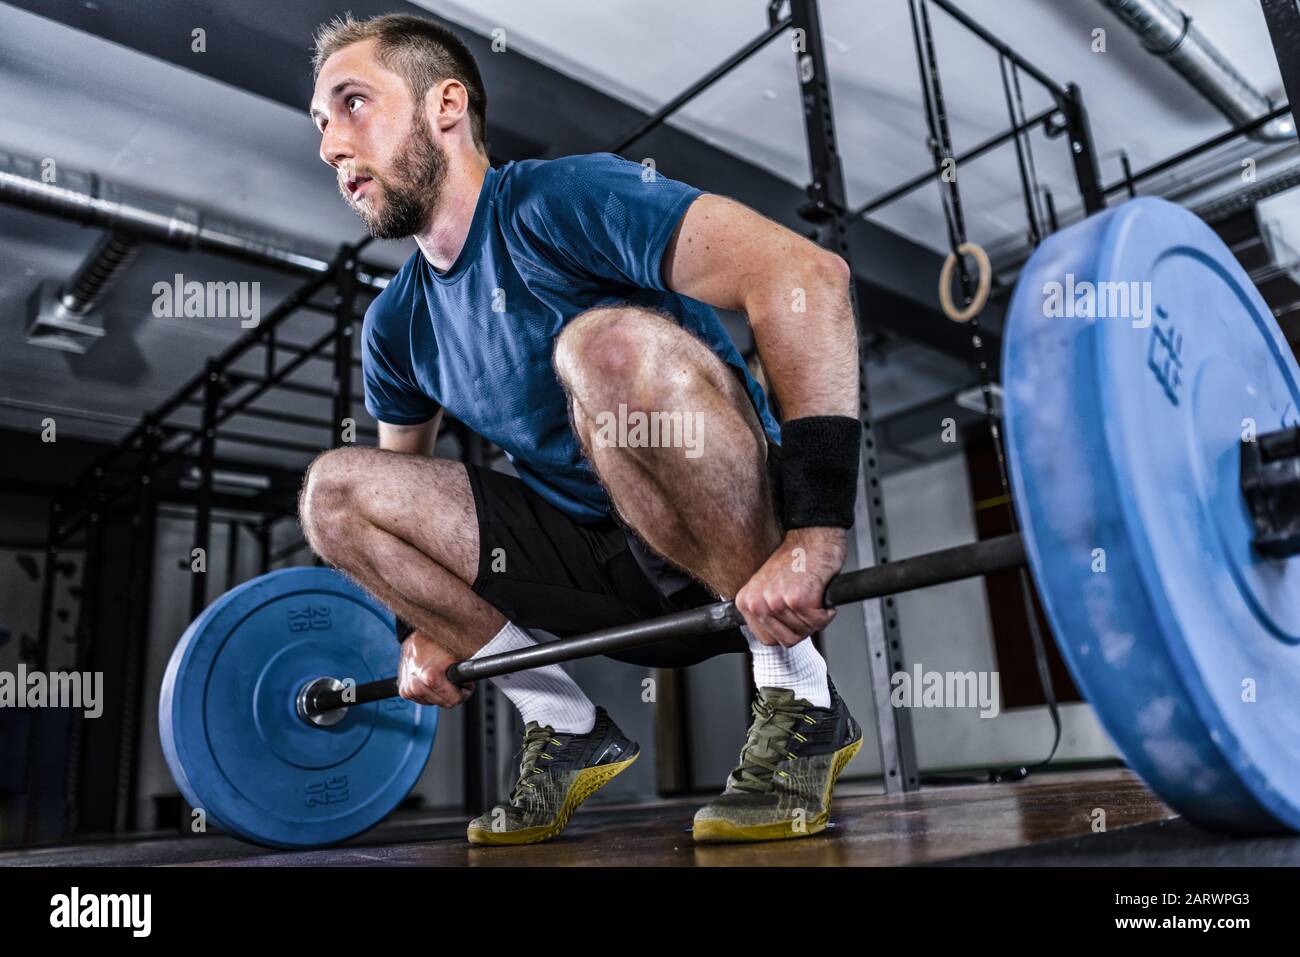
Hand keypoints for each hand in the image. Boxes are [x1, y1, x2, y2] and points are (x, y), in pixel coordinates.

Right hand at [397, 631, 474, 707]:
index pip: (454, 700)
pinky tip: (430, 678)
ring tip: (441, 675)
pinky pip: (422, 699)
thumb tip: (486, 671)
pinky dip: (429, 691)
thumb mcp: (460, 652)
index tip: (465, 683)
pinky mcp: (403, 689)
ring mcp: (408, 688)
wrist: (416, 633)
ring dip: (440, 692)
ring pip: (433, 702)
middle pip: (444, 703)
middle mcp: (416, 684)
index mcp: (430, 677)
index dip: (464, 691)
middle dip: (453, 692)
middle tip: (454, 678)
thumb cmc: (436, 639)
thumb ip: (472, 667)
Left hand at [735, 527, 847, 646]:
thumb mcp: (767, 587)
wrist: (811, 537)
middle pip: (786, 640)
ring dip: (815, 619)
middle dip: (803, 627)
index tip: (792, 617)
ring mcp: (777, 602)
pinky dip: (826, 612)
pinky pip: (818, 622)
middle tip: (807, 606)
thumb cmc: (794, 560)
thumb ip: (764, 611)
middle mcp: (758, 604)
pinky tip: (820, 594)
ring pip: (804, 632)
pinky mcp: (799, 601)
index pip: (766, 639)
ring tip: (813, 596)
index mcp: (746, 602)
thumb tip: (770, 635)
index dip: (785, 631)